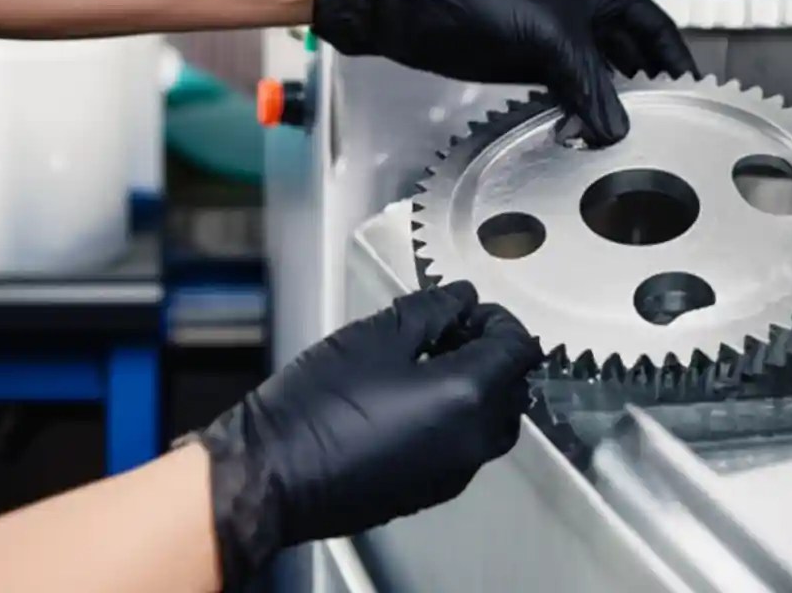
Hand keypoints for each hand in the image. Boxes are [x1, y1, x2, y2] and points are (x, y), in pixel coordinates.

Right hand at [192, 282, 540, 588]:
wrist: (272, 475)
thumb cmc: (318, 403)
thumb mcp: (376, 337)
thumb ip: (432, 312)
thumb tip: (462, 300)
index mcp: (469, 396)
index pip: (520, 348)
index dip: (498, 319)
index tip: (464, 310)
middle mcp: (475, 440)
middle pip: (514, 387)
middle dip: (491, 354)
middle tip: (447, 332)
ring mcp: (456, 471)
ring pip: (494, 422)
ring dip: (478, 389)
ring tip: (428, 366)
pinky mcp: (431, 491)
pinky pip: (465, 447)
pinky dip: (457, 420)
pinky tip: (411, 403)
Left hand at [312, 0, 697, 147]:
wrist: (409, 8)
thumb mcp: (550, 40)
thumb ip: (590, 86)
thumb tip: (616, 128)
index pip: (657, 32)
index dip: (677, 66)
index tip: (693, 99)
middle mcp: (582, 13)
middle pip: (629, 62)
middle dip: (640, 96)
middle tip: (654, 131)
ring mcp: (554, 42)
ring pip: (596, 85)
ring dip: (603, 113)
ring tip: (612, 141)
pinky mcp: (527, 66)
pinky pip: (565, 97)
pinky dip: (573, 117)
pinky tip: (576, 136)